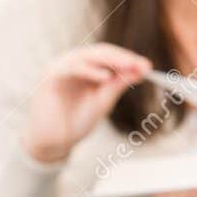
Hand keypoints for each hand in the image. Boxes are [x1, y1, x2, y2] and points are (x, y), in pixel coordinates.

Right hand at [22, 43, 151, 164]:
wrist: (52, 143)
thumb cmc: (74, 122)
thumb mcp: (103, 101)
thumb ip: (119, 84)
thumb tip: (143, 69)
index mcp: (82, 68)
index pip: (106, 55)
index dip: (127, 59)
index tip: (146, 66)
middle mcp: (69, 64)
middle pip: (98, 52)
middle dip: (122, 58)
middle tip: (141, 65)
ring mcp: (58, 68)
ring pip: (86, 56)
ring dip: (109, 60)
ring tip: (128, 66)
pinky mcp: (50, 77)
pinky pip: (72, 68)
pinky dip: (89, 70)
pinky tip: (105, 77)